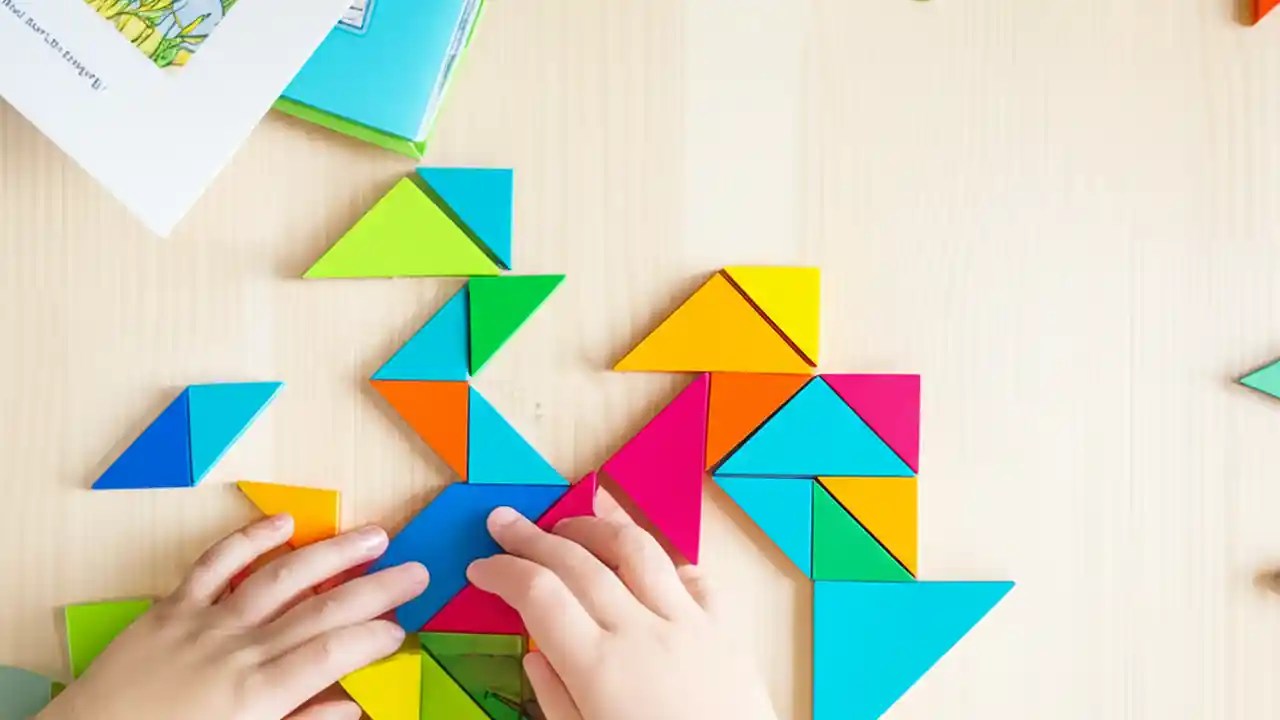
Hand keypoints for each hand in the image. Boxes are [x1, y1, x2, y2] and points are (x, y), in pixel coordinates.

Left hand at [38, 515, 428, 719]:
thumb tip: (353, 707)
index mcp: (258, 695)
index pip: (334, 652)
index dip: (376, 635)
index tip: (401, 628)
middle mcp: (239, 650)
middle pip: (323, 609)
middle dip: (378, 588)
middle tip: (417, 571)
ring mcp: (207, 621)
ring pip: (282, 575)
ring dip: (333, 552)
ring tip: (374, 536)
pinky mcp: (174, 606)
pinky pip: (216, 563)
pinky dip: (251, 538)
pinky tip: (286, 523)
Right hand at [466, 492, 777, 719]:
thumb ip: (557, 699)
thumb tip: (534, 654)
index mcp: (598, 668)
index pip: (538, 594)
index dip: (503, 571)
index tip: (481, 565)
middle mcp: (642, 632)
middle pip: (578, 561)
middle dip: (532, 536)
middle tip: (504, 521)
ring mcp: (689, 624)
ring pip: (637, 548)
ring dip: (596, 527)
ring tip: (568, 525)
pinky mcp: (726, 630)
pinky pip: (692, 576)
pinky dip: (662, 561)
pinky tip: (644, 560)